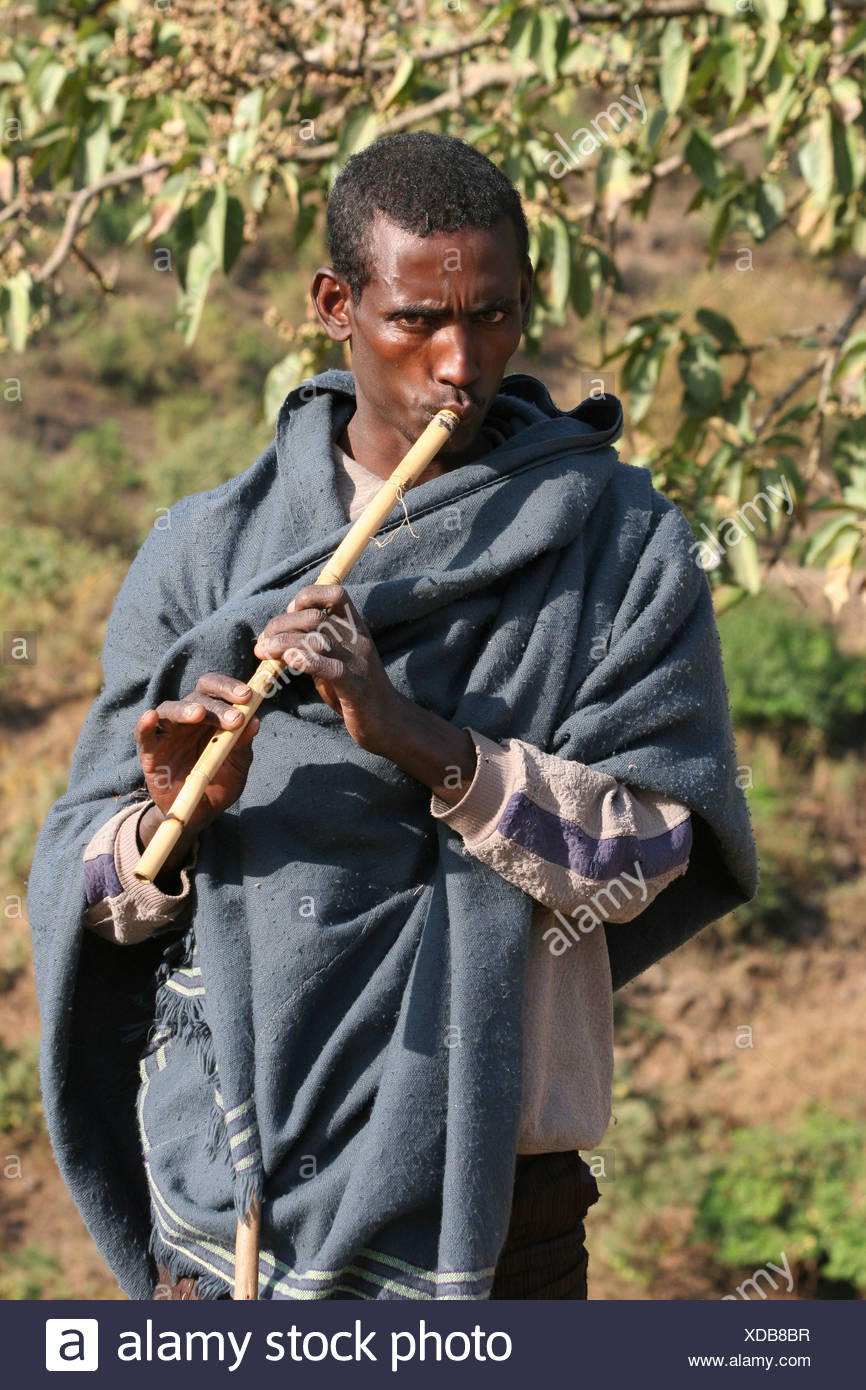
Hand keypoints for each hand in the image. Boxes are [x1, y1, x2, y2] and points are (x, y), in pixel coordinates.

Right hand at [134, 673, 260, 839]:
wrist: (200, 813)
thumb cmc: (220, 783)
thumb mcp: (237, 765)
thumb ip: (243, 744)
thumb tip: (255, 721)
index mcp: (212, 716)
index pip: (216, 690)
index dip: (230, 687)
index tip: (248, 696)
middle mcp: (188, 719)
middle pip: (197, 696)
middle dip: (218, 704)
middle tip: (235, 719)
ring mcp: (168, 733)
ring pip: (170, 709)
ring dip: (184, 709)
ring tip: (199, 714)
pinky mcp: (150, 751)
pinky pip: (144, 734)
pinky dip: (145, 724)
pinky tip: (150, 717)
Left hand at [253, 583, 402, 753]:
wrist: (389, 722)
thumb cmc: (356, 690)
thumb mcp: (337, 658)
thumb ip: (316, 644)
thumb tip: (279, 635)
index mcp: (356, 629)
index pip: (335, 593)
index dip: (307, 597)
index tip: (289, 614)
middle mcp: (358, 640)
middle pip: (315, 617)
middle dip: (281, 625)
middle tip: (262, 642)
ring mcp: (358, 664)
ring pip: (316, 640)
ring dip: (282, 643)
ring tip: (263, 652)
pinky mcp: (355, 689)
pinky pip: (331, 669)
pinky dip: (306, 661)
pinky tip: (290, 661)